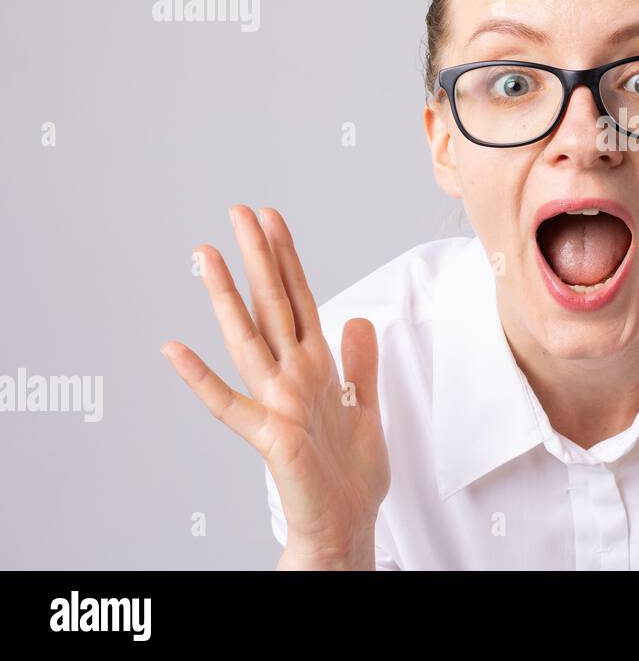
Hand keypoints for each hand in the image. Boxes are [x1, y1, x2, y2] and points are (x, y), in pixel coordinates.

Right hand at [161, 206, 390, 569]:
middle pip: (272, 305)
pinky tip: (174, 349)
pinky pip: (229, 405)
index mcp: (315, 367)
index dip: (287, 258)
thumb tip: (357, 318)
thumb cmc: (350, 476)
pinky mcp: (271, 436)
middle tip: (239, 210)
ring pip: (249, 338)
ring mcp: (276, 404)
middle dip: (258, 257)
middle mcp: (291, 378)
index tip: (272, 218)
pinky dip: (201, 379)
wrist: (346, 526)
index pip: (298, 299)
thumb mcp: (365, 407)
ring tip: (206, 255)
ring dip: (227, 297)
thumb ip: (359, 363)